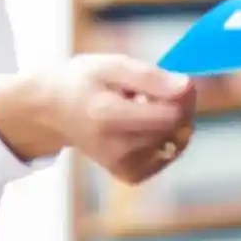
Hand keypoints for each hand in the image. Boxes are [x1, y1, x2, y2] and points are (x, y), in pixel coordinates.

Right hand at [7, 54, 195, 183]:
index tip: (179, 81)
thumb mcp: (111, 65)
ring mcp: (122, 165)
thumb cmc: (83, 82)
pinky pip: (167, 154)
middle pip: (176, 128)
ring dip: (171, 120)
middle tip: (156, 90)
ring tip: (143, 107)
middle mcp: (115, 147)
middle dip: (179, 106)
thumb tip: (187, 87)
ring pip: (175, 141)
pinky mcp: (130, 175)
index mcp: (108, 115)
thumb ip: (150, 76)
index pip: (170, 115)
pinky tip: (144, 125)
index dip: (184, 96)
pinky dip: (165, 137)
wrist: (53, 112)